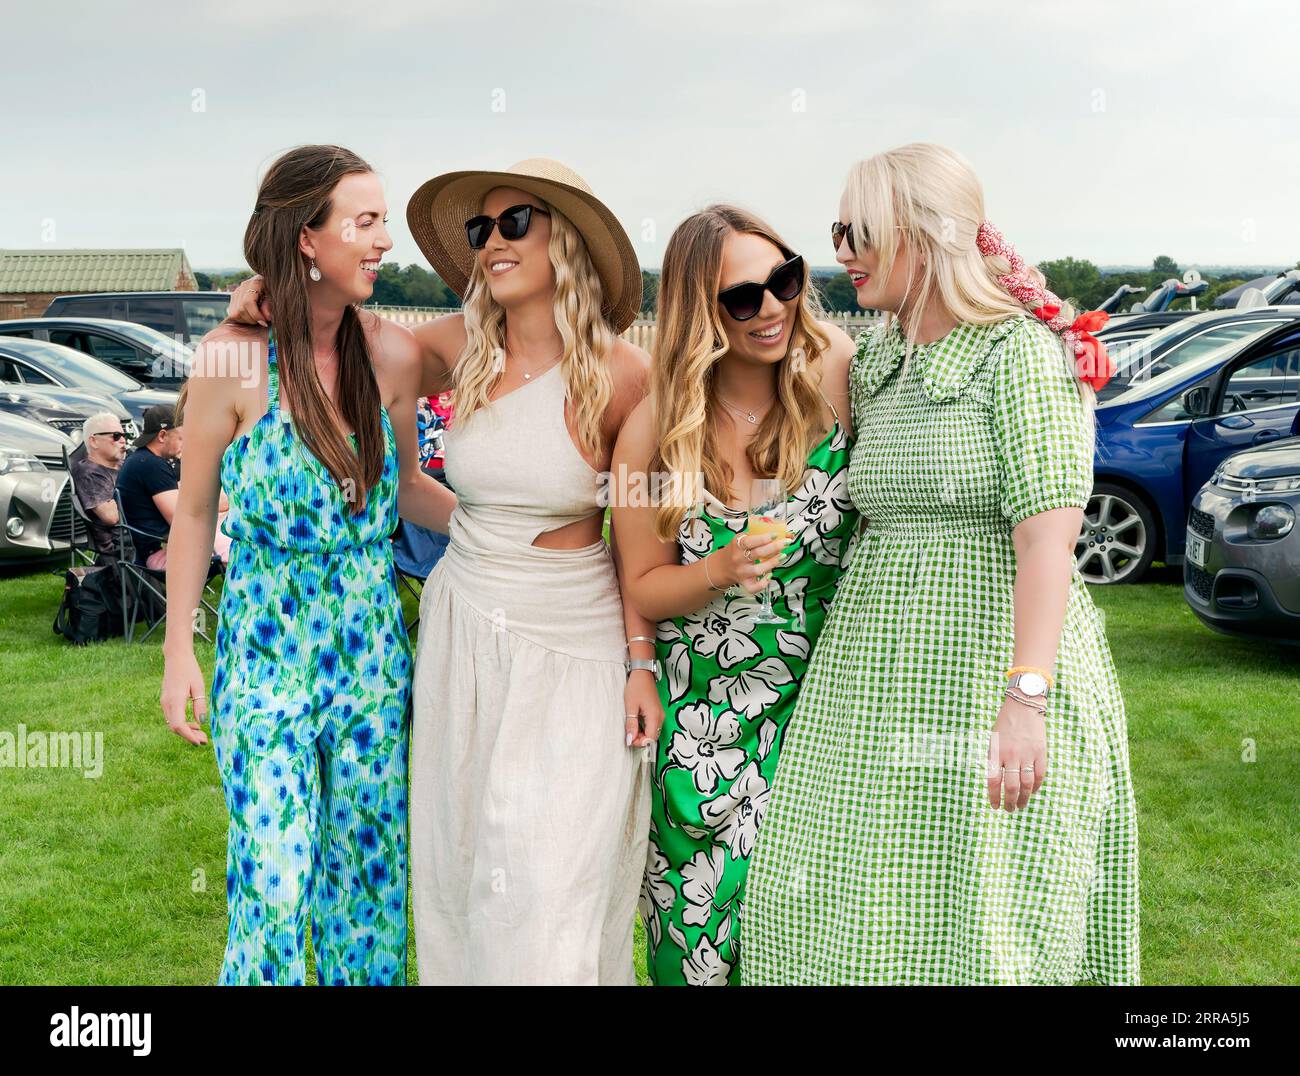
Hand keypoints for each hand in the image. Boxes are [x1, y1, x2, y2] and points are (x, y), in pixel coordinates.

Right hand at [161, 649, 208, 745]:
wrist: (176, 658)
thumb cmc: (190, 670)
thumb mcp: (199, 687)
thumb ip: (200, 705)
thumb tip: (202, 722)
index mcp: (175, 700)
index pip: (178, 725)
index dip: (188, 736)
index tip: (200, 742)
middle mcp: (167, 704)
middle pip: (175, 727)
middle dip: (189, 736)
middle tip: (205, 740)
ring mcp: (165, 703)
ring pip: (173, 723)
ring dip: (186, 730)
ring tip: (202, 734)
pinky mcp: (166, 701)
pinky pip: (173, 717)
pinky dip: (183, 723)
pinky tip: (194, 724)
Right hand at [227, 274, 270, 325]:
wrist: (270, 287)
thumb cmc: (274, 293)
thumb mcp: (275, 298)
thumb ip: (270, 307)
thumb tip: (266, 318)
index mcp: (255, 283)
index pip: (248, 302)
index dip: (256, 315)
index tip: (264, 323)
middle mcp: (243, 286)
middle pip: (241, 309)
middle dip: (252, 319)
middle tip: (262, 321)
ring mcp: (237, 292)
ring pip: (235, 314)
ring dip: (247, 320)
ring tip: (258, 318)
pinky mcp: (234, 299)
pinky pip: (233, 315)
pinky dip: (243, 319)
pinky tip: (252, 316)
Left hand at [624, 670, 663, 749]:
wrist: (642, 673)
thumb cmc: (636, 687)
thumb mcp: (630, 707)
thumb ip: (631, 724)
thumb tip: (630, 739)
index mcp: (654, 716)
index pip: (650, 738)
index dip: (640, 742)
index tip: (629, 738)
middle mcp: (660, 717)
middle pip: (653, 736)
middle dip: (641, 739)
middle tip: (629, 733)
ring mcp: (660, 714)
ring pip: (653, 732)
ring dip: (642, 734)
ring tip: (631, 727)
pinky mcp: (657, 712)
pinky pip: (653, 726)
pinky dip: (644, 728)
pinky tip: (636, 722)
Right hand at [711, 531, 790, 594]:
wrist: (723, 565)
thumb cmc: (738, 549)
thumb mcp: (744, 538)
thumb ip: (763, 535)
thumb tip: (788, 534)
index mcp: (737, 545)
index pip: (750, 541)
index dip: (763, 538)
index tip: (775, 535)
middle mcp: (738, 559)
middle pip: (757, 554)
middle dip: (774, 547)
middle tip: (786, 542)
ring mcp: (742, 572)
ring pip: (758, 570)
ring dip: (772, 563)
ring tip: (783, 556)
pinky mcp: (744, 583)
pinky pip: (754, 587)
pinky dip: (763, 584)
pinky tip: (770, 575)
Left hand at [986, 695, 1046, 810]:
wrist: (1023, 706)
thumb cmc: (1005, 724)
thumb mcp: (993, 740)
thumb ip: (994, 759)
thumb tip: (996, 782)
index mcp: (997, 752)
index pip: (993, 780)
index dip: (994, 796)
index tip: (994, 806)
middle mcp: (1012, 755)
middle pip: (1011, 786)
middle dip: (1010, 802)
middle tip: (1009, 810)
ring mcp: (1027, 754)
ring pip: (1026, 784)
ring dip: (1023, 798)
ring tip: (1020, 806)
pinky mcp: (1041, 752)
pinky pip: (1039, 775)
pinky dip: (1036, 787)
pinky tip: (1031, 792)